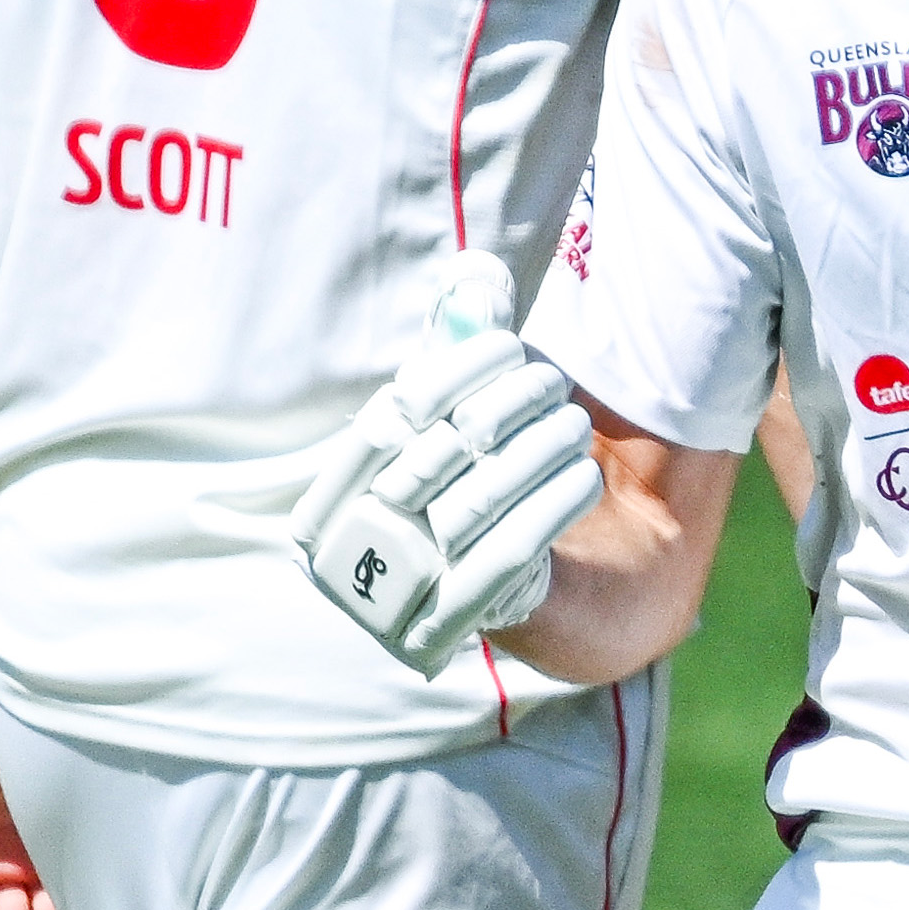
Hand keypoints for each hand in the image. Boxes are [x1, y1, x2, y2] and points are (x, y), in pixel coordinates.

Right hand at [287, 251, 606, 674]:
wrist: (538, 604)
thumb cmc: (475, 492)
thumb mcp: (454, 420)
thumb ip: (454, 350)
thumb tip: (477, 277)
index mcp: (323, 503)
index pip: (392, 415)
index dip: (456, 372)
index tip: (513, 346)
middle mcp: (340, 555)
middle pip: (434, 457)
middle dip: (506, 412)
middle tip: (559, 386)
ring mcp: (388, 602)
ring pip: (474, 505)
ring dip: (537, 455)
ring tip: (577, 428)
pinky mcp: (445, 633)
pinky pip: (505, 558)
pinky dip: (550, 509)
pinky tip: (585, 479)